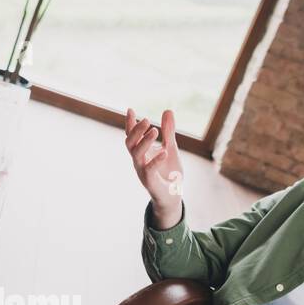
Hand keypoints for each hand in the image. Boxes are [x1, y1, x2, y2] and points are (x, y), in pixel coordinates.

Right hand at [125, 108, 182, 228]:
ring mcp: (142, 171)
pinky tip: (164, 151)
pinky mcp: (150, 181)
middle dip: (135, 130)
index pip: (132, 136)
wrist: (173, 195)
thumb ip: (168, 131)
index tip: (130, 110)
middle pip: (130, 143)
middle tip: (147, 120)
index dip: (130, 124)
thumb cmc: (169, 171)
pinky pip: (149, 170)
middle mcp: (138, 160)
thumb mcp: (171, 147)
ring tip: (155, 130)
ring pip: (136, 154)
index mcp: (142, 152)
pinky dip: (156, 160)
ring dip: (144, 141)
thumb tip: (167, 110)